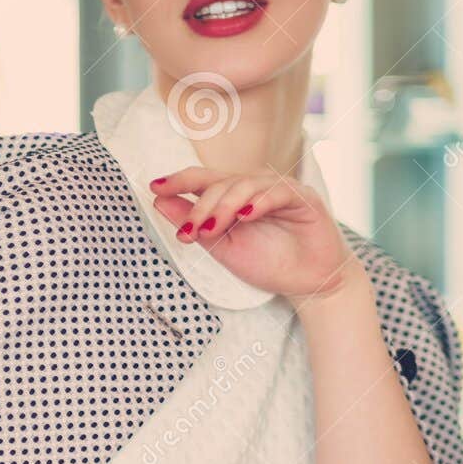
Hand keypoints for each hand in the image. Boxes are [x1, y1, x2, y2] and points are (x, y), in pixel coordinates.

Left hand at [149, 165, 363, 305]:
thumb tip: (159, 201)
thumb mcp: (221, 245)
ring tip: (211, 228)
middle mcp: (254, 186)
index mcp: (233, 195)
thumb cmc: (268, 262)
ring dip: (224, 206)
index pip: (203, 179)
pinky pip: (277, 192)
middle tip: (189, 231)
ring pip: (244, 185)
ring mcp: (279, 189)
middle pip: (219, 182)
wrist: (308, 284)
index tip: (155, 188)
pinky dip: (259, 202)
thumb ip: (193, 223)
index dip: (179, 181)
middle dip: (201, 206)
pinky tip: (245, 215)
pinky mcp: (304, 198)